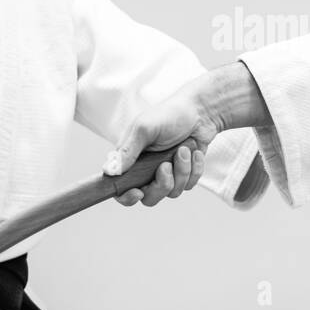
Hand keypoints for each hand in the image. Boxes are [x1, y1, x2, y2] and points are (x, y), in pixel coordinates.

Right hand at [105, 77, 220, 207]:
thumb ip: (127, 151)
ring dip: (181, 171)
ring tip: (183, 150)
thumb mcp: (144, 129)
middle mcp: (146, 171)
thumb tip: (108, 171)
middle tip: (166, 165)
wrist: (200, 111)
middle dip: (161, 184)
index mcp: (131, 160)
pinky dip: (194, 169)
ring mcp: (167, 174)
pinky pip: (189, 185)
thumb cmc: (169, 115)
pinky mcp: (184, 173)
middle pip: (149, 198)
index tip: (137, 192)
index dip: (127, 197)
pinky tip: (193, 152)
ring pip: (172, 192)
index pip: (121, 190)